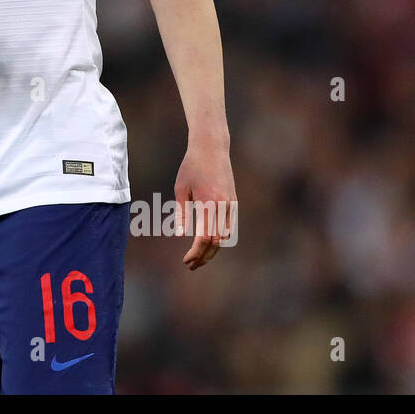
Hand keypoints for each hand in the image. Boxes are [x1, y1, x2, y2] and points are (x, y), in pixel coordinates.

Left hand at [173, 139, 235, 270]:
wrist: (212, 148)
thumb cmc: (191, 167)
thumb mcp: (181, 189)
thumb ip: (182, 213)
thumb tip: (180, 235)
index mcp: (208, 203)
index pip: (204, 238)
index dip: (196, 253)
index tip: (186, 260)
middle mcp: (223, 206)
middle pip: (216, 242)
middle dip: (204, 257)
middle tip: (190, 265)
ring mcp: (231, 204)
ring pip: (225, 236)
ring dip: (213, 250)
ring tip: (199, 258)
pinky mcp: (234, 201)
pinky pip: (229, 226)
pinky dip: (220, 238)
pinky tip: (209, 244)